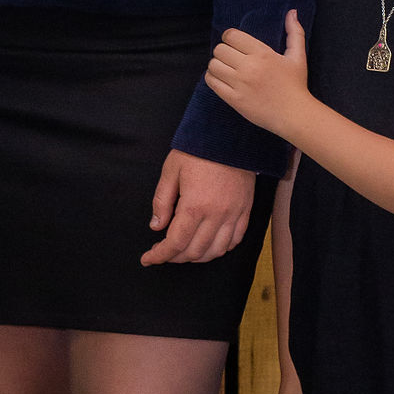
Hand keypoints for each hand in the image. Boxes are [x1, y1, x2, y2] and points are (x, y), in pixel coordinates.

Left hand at [142, 150, 255, 265]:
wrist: (230, 135)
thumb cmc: (198, 150)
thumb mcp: (170, 171)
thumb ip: (162, 201)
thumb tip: (156, 226)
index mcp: (194, 205)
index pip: (175, 243)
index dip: (160, 255)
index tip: (148, 258)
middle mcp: (216, 214)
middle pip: (195, 251)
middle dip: (176, 257)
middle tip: (164, 253)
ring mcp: (233, 214)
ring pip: (216, 251)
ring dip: (198, 257)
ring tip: (184, 252)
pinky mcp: (245, 210)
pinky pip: (235, 240)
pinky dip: (221, 249)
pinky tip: (209, 246)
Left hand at [204, 9, 310, 140]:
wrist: (294, 115)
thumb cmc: (296, 84)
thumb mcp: (298, 56)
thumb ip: (294, 32)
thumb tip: (292, 12)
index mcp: (262, 54)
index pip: (231, 36)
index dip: (229, 38)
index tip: (235, 44)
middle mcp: (249, 67)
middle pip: (219, 49)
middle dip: (224, 52)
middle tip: (232, 58)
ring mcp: (240, 84)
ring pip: (213, 65)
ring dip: (217, 65)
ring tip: (226, 69)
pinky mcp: (233, 99)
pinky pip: (212, 82)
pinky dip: (212, 78)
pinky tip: (222, 79)